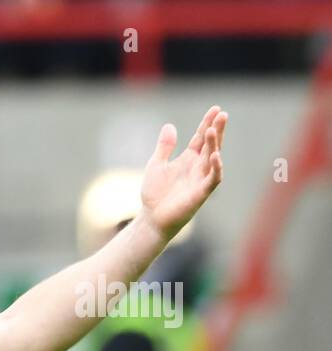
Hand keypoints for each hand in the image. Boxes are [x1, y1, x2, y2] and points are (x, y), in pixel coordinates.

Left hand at [140, 105, 226, 241]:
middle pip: (210, 144)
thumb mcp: (156, 165)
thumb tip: (170, 125)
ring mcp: (201, 179)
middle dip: (217, 129)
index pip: (201, 138)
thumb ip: (165, 147)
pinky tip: (215, 155)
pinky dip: (216, 168)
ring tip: (213, 129)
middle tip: (222, 114)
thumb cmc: (155, 193)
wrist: (152, 218)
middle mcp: (198, 167)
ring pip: (213, 158)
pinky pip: (213, 178)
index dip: (207, 123)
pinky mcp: (201, 193)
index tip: (215, 109)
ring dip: (214, 144)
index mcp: (188, 159)